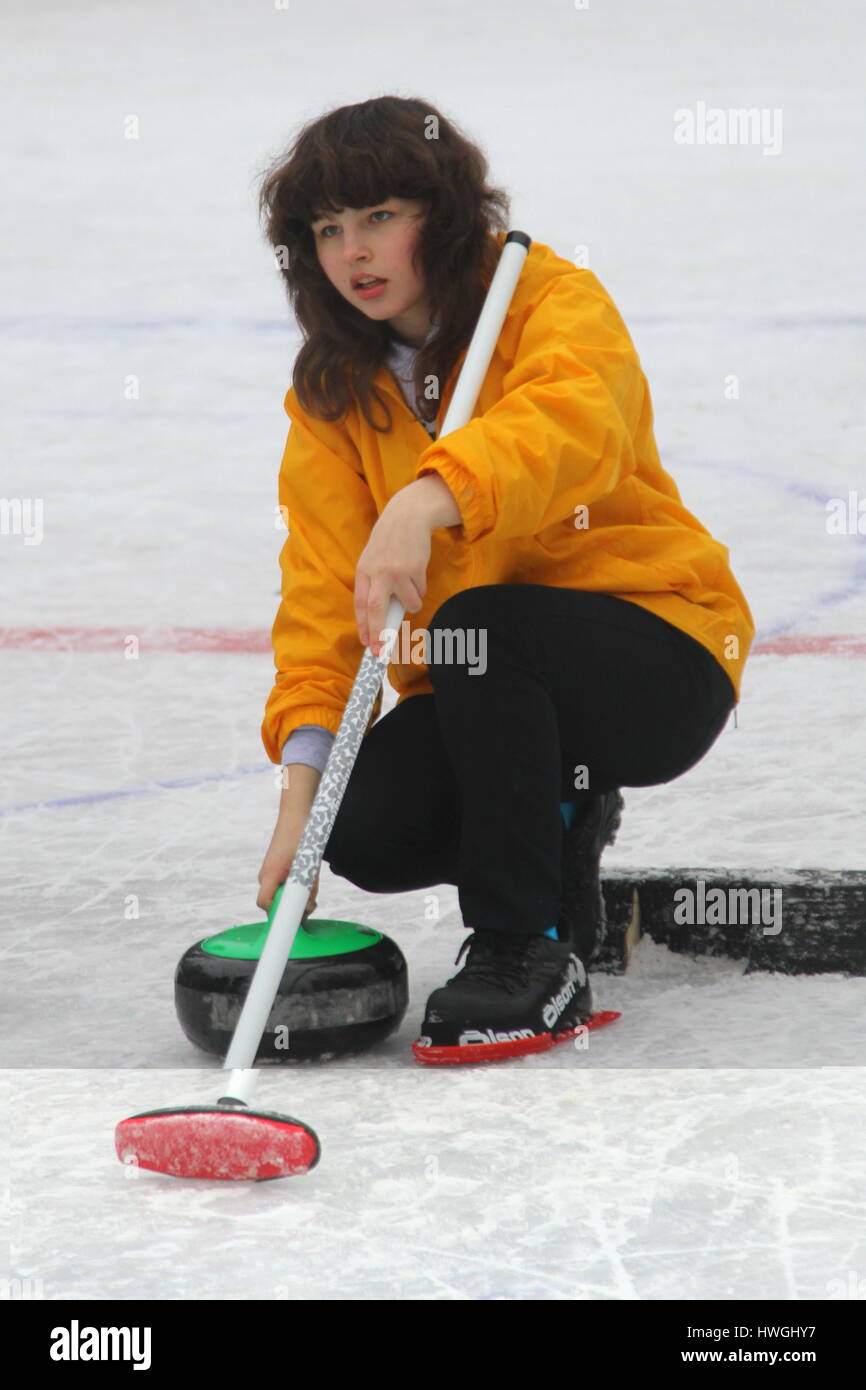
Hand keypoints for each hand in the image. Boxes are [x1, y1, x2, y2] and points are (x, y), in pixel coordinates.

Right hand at [257, 816, 319, 918]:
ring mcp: (268, 873)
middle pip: (274, 904)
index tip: (295, 919)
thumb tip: (308, 909)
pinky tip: (308, 875)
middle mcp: (265, 876)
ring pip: (281, 895)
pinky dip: (296, 887)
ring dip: (297, 896)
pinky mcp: (275, 870)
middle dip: (294, 907)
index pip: (265, 904)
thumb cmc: (302, 837)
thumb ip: (308, 889)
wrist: (296, 816)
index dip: (279, 914)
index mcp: (270, 874)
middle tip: (312, 900)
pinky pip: (283, 886)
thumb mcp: (309, 866)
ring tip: (311, 881)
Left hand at [355, 488, 431, 655]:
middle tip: (381, 650)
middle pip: (376, 609)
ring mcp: (397, 571)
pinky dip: (420, 589)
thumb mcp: (372, 561)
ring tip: (410, 590)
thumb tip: (379, 620)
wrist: (406, 516)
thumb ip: (372, 586)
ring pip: (408, 604)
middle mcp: (378, 572)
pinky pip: (420, 592)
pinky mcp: (415, 569)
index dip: (363, 627)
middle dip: (378, 633)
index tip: (368, 644)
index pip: (360, 605)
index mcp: (363, 572)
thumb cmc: (388, 543)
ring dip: (412, 604)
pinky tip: (416, 572)